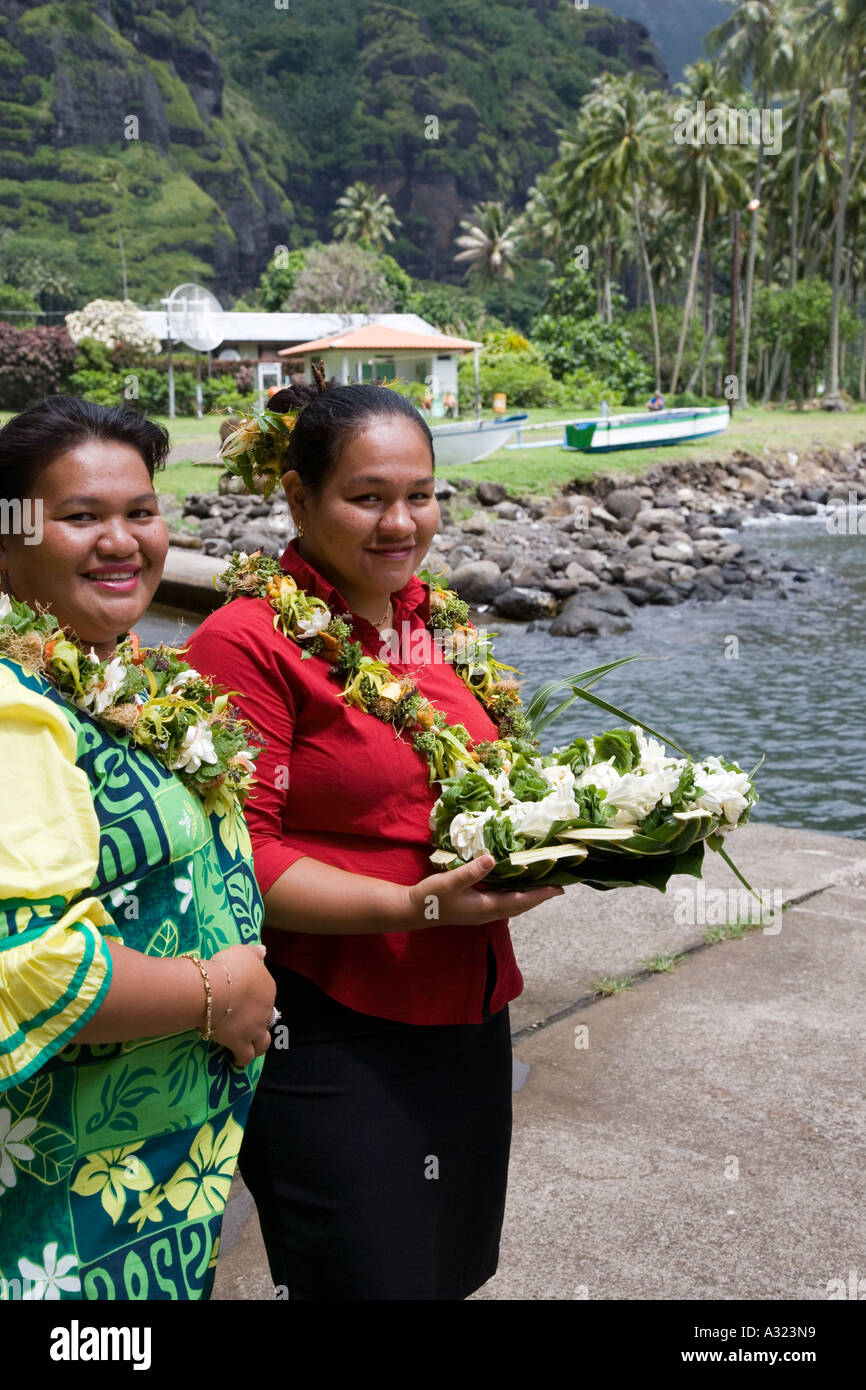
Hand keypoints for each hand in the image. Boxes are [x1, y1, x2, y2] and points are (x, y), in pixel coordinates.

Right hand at [208, 942, 276, 1065]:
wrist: (214, 989)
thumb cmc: (227, 967)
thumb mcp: (242, 952)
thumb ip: (254, 952)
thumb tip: (264, 950)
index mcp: (268, 988)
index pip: (266, 995)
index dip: (255, 998)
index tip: (242, 999)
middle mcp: (265, 1010)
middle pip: (266, 1019)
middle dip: (258, 1022)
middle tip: (244, 1023)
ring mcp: (254, 1029)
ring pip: (263, 1043)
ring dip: (258, 1045)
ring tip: (249, 1047)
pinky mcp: (240, 1043)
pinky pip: (245, 1056)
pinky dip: (241, 1059)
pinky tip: (236, 1060)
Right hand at [406, 854, 562, 928]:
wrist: (414, 910)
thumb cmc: (432, 897)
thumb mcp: (450, 882)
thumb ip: (472, 872)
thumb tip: (493, 858)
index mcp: (487, 907)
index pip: (521, 901)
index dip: (540, 895)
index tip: (559, 889)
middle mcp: (489, 912)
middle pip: (521, 905)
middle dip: (540, 896)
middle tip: (559, 886)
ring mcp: (483, 911)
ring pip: (513, 903)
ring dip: (530, 896)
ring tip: (544, 884)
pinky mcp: (477, 907)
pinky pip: (504, 900)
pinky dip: (516, 893)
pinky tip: (516, 884)